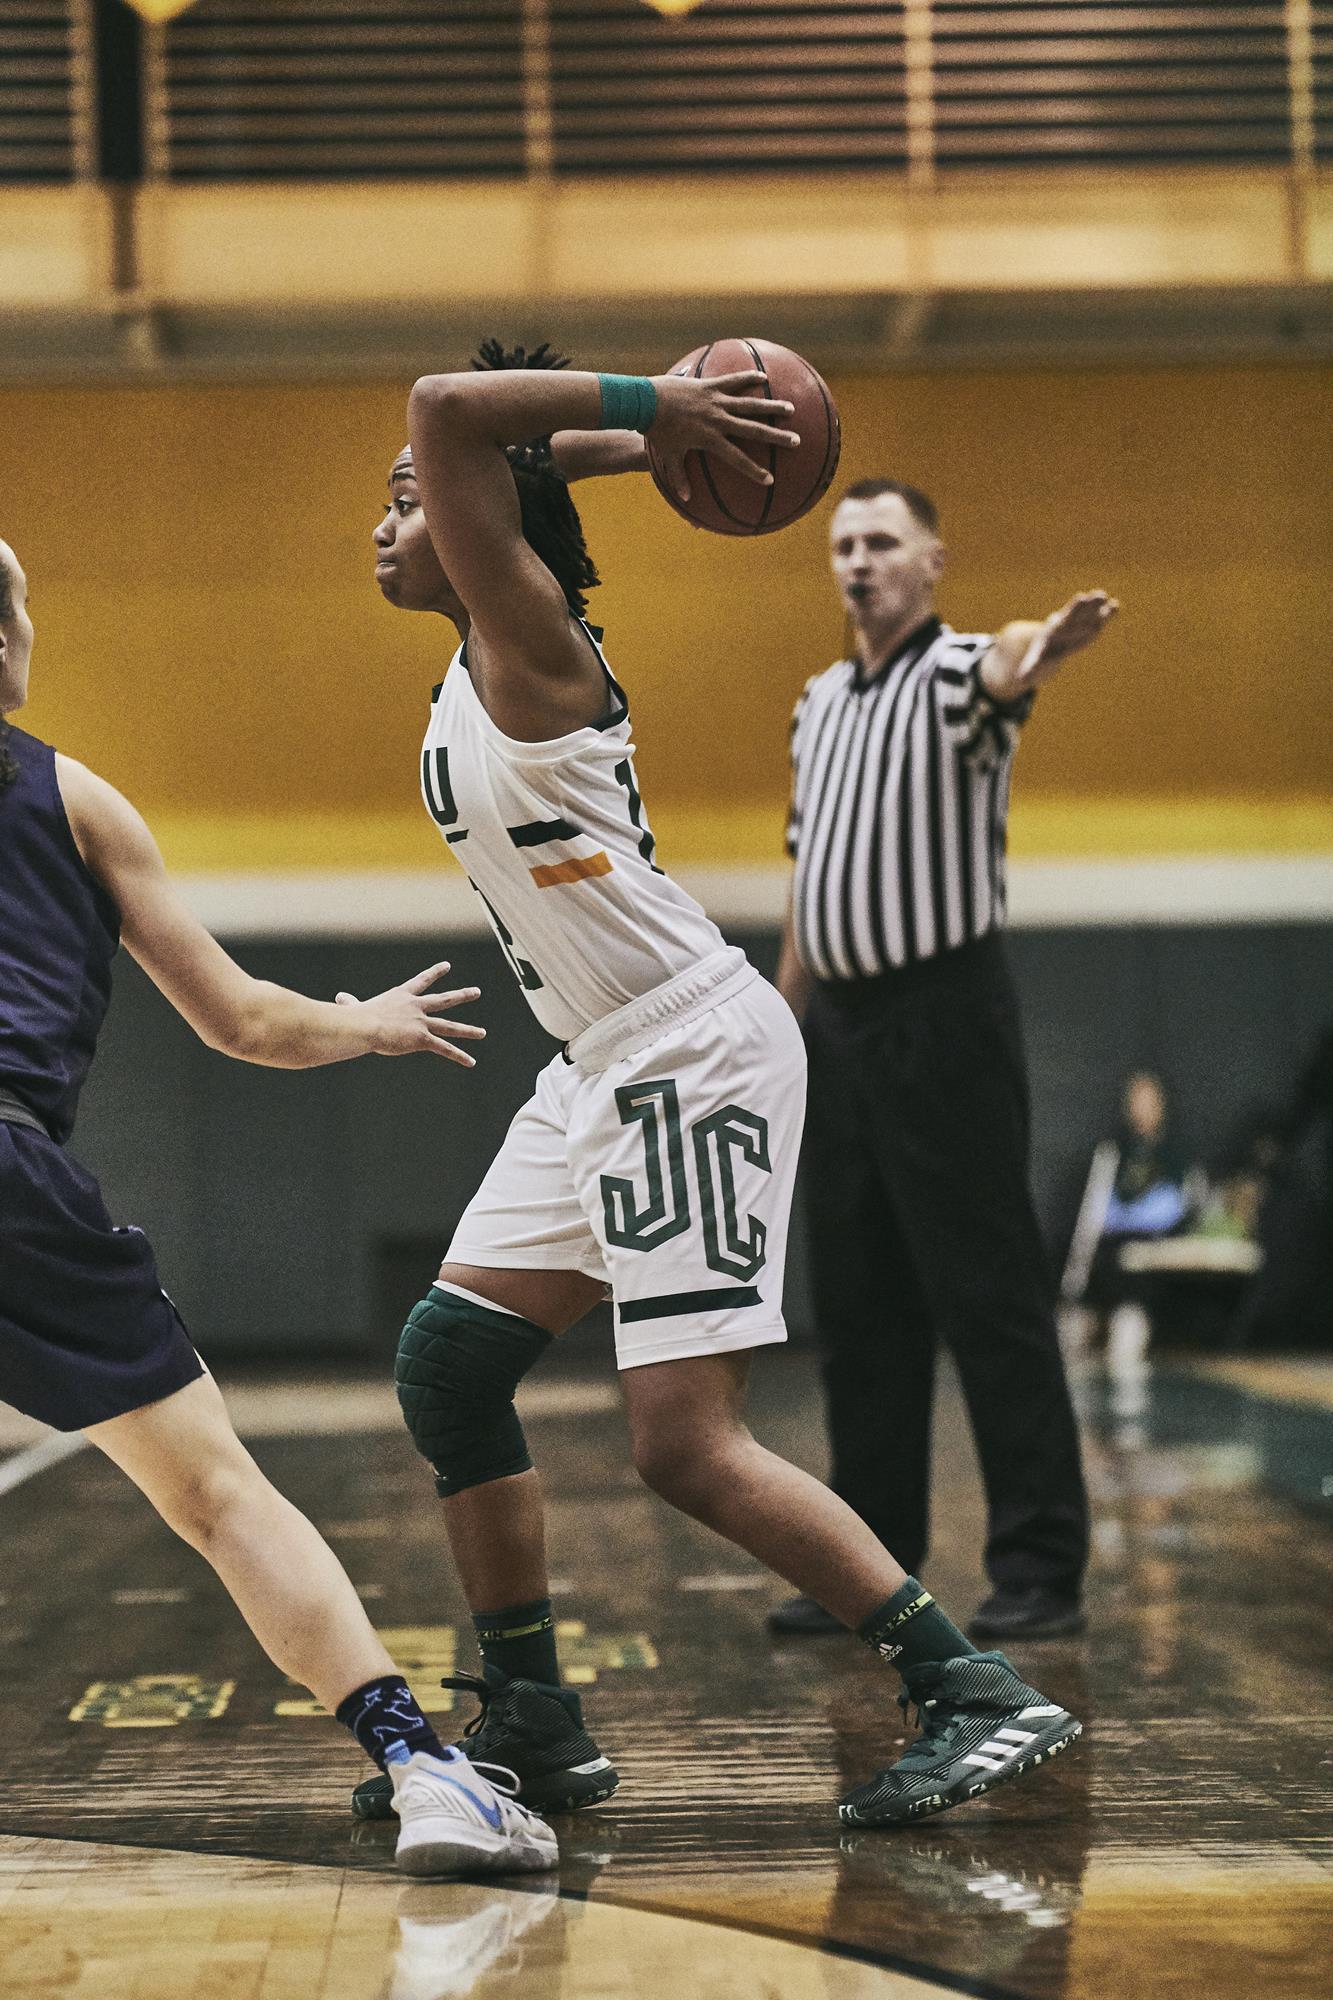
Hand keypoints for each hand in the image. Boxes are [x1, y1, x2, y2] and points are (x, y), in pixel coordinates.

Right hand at [335, 960, 484, 1065]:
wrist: (364, 1026)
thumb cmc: (356, 1019)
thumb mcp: (356, 1008)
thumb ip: (351, 1004)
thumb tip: (338, 999)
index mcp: (401, 997)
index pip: (421, 981)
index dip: (435, 973)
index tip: (447, 966)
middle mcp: (416, 1007)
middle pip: (444, 1000)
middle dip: (462, 996)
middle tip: (476, 991)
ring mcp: (421, 1022)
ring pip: (450, 1026)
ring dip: (468, 1030)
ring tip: (482, 1032)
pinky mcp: (423, 1038)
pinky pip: (445, 1049)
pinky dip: (459, 1056)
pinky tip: (470, 1062)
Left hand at [649, 369, 800, 504]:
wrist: (646, 401)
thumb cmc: (656, 432)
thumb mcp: (668, 457)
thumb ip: (678, 478)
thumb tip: (685, 501)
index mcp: (709, 440)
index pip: (737, 459)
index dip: (754, 471)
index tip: (770, 480)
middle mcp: (717, 420)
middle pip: (753, 430)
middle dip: (775, 437)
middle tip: (795, 441)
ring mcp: (716, 401)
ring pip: (749, 404)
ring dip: (771, 406)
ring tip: (791, 408)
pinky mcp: (710, 385)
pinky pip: (733, 380)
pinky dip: (748, 378)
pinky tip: (763, 377)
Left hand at [983, 591, 1118, 701]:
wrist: (1050, 642)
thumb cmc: (1043, 651)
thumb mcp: (1035, 660)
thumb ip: (1030, 668)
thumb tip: (1021, 680)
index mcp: (1055, 629)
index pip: (1065, 618)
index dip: (1073, 610)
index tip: (1080, 597)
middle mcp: (1068, 623)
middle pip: (1078, 612)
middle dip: (1088, 605)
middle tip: (1098, 594)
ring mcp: (1080, 623)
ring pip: (1090, 613)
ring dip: (1099, 607)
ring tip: (1110, 600)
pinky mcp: (1089, 627)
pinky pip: (1098, 619)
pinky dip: (1106, 613)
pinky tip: (1116, 605)